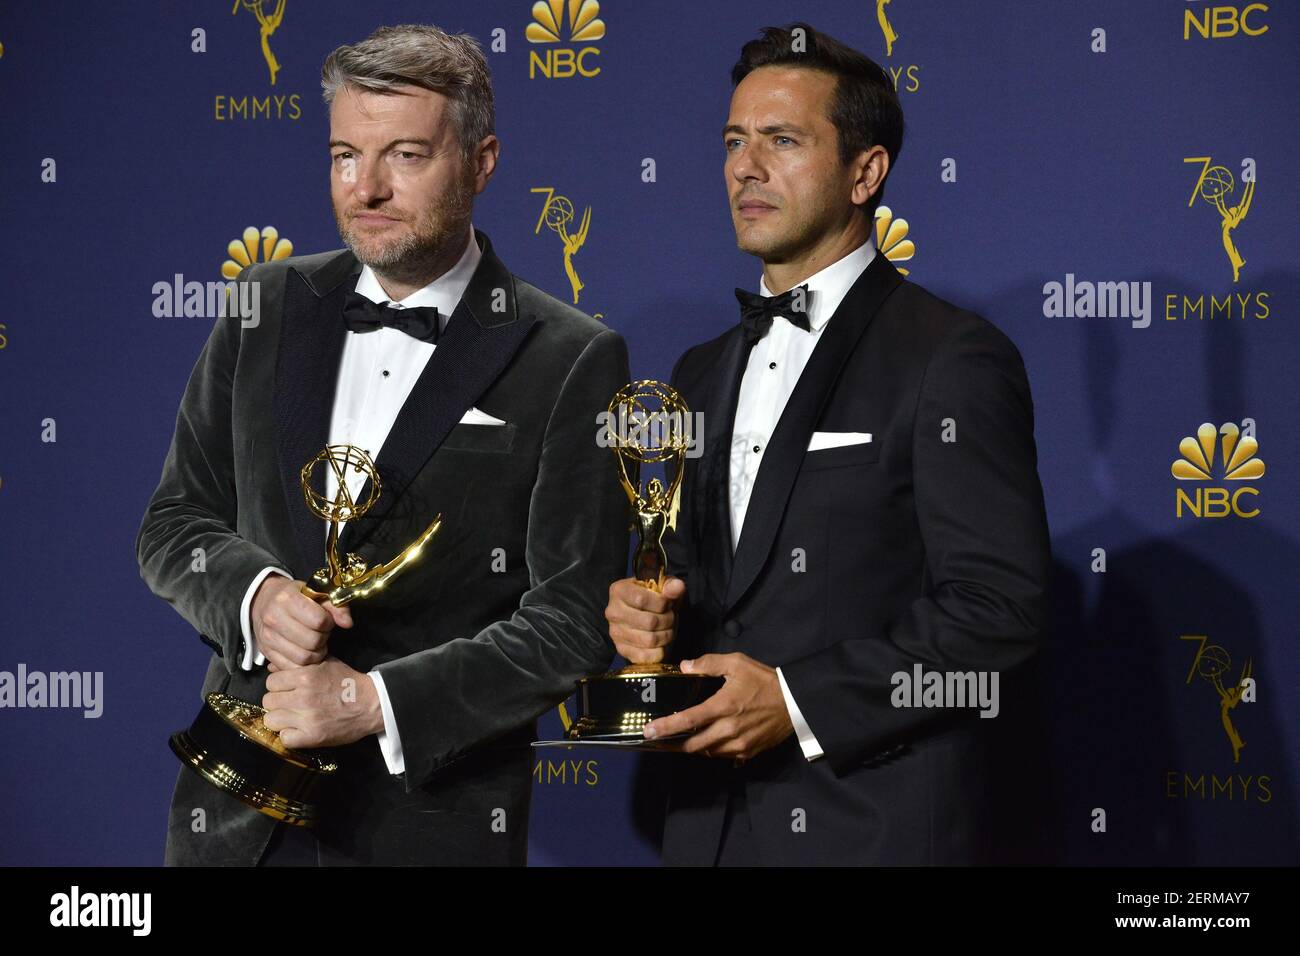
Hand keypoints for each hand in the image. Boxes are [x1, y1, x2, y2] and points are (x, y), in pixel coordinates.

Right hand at [252, 575, 351, 672]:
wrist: (264, 601)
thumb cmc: (296, 596)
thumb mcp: (316, 593)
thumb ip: (336, 606)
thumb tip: (347, 623)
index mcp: (287, 599)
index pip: (318, 620)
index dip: (329, 622)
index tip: (327, 621)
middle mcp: (273, 618)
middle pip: (312, 641)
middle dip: (323, 639)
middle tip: (322, 633)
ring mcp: (268, 637)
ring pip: (303, 657)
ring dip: (316, 653)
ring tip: (315, 643)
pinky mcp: (266, 651)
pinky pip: (291, 667)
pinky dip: (304, 663)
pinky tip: (305, 651)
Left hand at [262, 656, 383, 748]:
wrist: (371, 704)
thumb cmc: (348, 682)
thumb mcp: (325, 663)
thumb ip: (298, 664)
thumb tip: (271, 668)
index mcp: (305, 676)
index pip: (271, 682)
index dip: (278, 686)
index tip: (287, 690)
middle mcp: (303, 696)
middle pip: (268, 701)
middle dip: (278, 702)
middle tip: (290, 704)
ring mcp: (307, 718)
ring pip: (271, 720)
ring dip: (281, 720)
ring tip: (293, 718)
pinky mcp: (312, 736)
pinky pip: (284, 738)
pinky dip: (290, 736)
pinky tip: (299, 730)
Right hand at [604, 576, 684, 663]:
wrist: (645, 615)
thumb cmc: (654, 599)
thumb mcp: (664, 587)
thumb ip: (671, 585)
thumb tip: (677, 587)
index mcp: (618, 590)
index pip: (641, 599)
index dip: (662, 603)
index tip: (669, 603)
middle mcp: (612, 612)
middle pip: (649, 622)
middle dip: (668, 620)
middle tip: (671, 617)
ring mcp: (615, 632)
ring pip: (650, 640)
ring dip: (666, 635)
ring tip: (667, 629)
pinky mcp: (621, 650)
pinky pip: (645, 656)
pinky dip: (659, 651)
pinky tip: (660, 642)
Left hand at [643, 653, 793, 761]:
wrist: (795, 702)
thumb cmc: (764, 680)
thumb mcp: (737, 663)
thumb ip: (708, 663)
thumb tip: (685, 666)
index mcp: (723, 706)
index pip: (687, 720)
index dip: (665, 727)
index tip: (648, 731)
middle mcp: (729, 730)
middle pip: (693, 745)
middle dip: (675, 744)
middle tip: (661, 739)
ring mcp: (739, 745)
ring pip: (707, 753)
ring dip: (695, 747)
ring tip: (686, 738)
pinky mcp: (749, 753)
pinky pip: (724, 756)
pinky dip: (713, 750)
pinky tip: (710, 740)